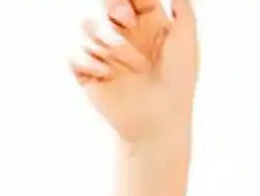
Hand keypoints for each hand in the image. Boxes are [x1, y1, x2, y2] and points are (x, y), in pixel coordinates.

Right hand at [69, 0, 198, 145]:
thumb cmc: (178, 82)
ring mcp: (106, 55)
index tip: (134, 9)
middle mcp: (125, 37)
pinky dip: (86, 60)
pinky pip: (73, 54)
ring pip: (86, 25)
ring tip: (122, 59)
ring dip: (102, 36)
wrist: (159, 120)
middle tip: (124, 19)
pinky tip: (104, 72)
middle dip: (112, 5)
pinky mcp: (89, 74)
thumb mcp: (186, 41)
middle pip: (105, 5)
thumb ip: (183, 9)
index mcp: (148, 27)